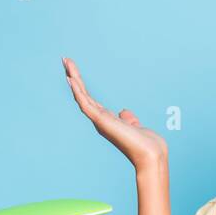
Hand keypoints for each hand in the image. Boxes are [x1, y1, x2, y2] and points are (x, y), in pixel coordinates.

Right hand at [63, 57, 167, 171]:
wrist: (150, 154)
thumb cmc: (145, 143)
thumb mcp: (135, 126)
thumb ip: (128, 118)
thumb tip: (123, 112)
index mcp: (106, 120)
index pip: (90, 99)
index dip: (81, 85)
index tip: (74, 72)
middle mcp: (100, 120)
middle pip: (83, 94)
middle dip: (74, 77)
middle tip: (65, 60)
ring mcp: (99, 120)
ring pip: (82, 96)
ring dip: (74, 78)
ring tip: (66, 62)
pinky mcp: (101, 121)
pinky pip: (85, 104)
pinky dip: (78, 91)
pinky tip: (71, 79)